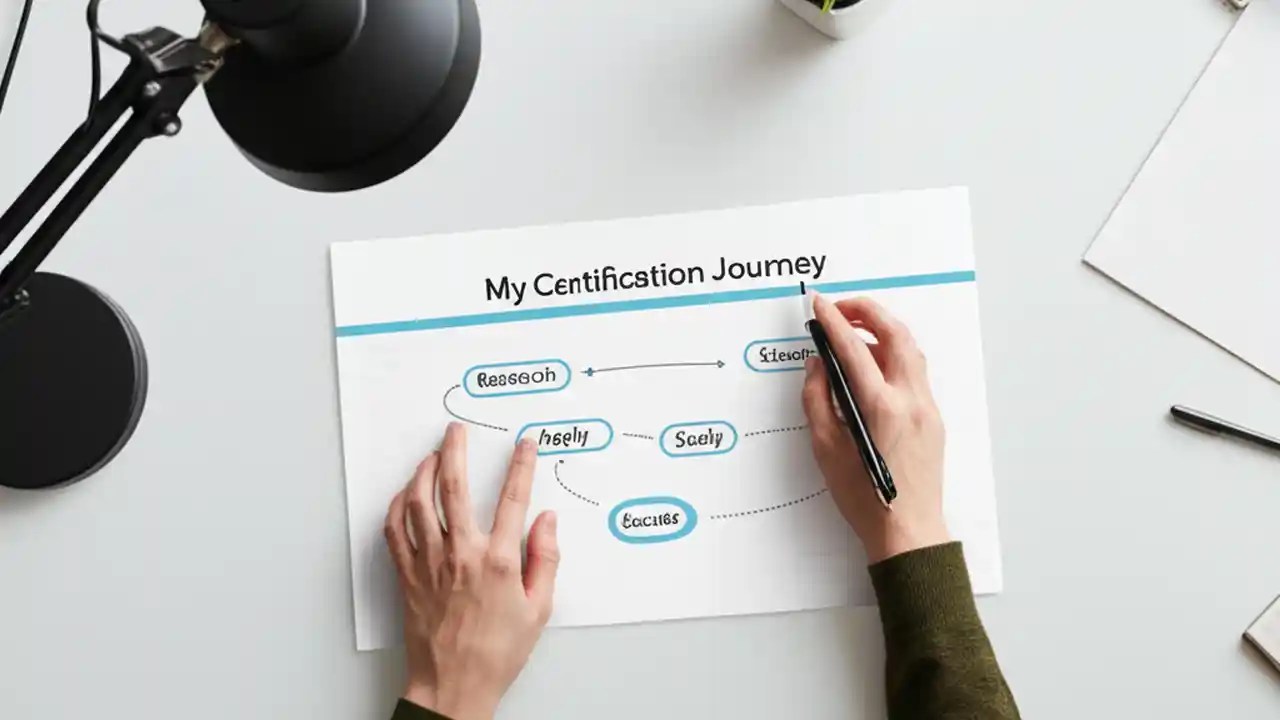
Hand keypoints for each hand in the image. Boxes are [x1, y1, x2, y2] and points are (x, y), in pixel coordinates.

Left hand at [384, 423, 559, 719]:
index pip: (512, 499)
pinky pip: (394, 530)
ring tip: (431, 457)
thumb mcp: (539, 610)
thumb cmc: (496, 653)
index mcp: (499, 562)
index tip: (524, 445)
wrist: (453, 686)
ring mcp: (429, 564)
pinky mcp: (407, 576)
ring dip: (423, 472)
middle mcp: (461, 556)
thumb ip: (545, 559)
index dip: (520, 466)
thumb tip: (547, 522)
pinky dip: (397, 506)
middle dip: (455, 450)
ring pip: (417, 502)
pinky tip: (405, 496)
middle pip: (454, 488)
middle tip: (456, 431)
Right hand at [801, 294, 950, 563]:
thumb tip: (818, 365)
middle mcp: (910, 400)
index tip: (819, 306)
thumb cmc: (864, 499)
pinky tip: (873, 366)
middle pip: (896, 335)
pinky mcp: (933, 419)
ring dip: (884, 332)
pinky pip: (914, 373)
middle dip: (868, 312)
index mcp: (881, 407)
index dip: (833, 322)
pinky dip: (893, 357)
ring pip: (910, 351)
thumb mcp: (825, 448)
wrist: (907, 530)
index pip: (854, 349)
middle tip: (842, 309)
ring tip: (855, 333)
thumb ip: (817, 399)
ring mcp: (927, 408)